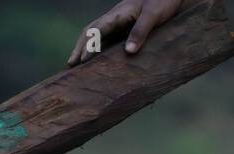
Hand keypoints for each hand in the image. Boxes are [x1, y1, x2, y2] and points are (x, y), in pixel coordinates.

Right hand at [67, 0, 181, 65]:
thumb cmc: (162, 1)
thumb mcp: (153, 15)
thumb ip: (141, 31)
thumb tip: (128, 52)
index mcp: (117, 14)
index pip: (97, 30)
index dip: (88, 45)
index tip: (83, 60)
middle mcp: (113, 19)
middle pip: (89, 32)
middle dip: (78, 48)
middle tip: (70, 65)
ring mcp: (117, 25)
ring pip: (94, 37)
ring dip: (84, 49)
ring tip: (75, 67)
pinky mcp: (123, 30)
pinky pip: (105, 41)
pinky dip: (96, 51)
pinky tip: (95, 63)